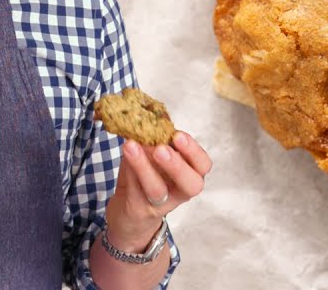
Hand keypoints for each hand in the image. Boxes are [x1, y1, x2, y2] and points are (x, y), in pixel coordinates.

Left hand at [104, 130, 211, 250]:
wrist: (129, 210)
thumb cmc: (147, 177)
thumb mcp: (156, 155)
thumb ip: (156, 139)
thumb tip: (149, 116)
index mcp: (190, 173)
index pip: (203, 165)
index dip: (194, 151)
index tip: (178, 136)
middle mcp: (180, 191)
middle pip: (191, 185)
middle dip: (177, 165)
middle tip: (161, 148)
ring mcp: (160, 204)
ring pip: (158, 190)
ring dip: (144, 167)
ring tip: (132, 146)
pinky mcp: (139, 209)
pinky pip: (135, 191)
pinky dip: (128, 170)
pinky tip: (124, 153)